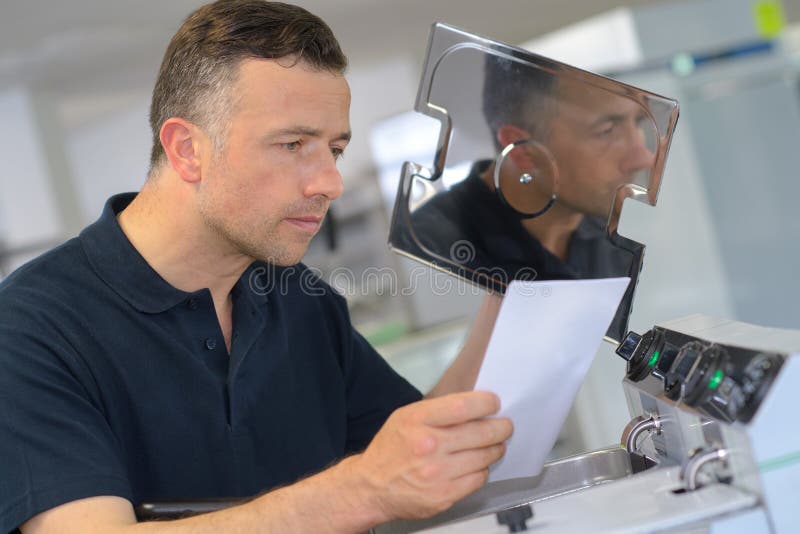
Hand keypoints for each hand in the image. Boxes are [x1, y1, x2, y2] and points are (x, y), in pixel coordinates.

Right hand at [353, 390, 512, 520]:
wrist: (370, 487)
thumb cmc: (390, 450)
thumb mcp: (405, 417)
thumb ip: (437, 411)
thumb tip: (474, 407)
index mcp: (417, 420)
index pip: (463, 406)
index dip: (486, 403)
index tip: (494, 403)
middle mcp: (428, 445)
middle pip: (481, 432)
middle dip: (500, 427)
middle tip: (504, 426)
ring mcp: (437, 473)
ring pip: (484, 456)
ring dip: (495, 449)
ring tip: (495, 445)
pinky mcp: (444, 495)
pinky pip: (478, 478)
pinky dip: (482, 470)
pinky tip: (477, 465)